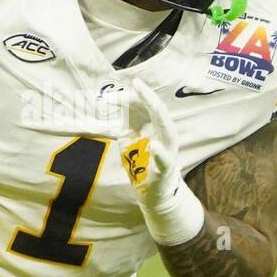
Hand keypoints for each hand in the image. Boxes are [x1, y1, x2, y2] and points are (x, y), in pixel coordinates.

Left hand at [115, 79, 204, 246]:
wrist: (153, 193)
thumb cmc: (142, 162)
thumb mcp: (129, 137)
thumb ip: (123, 119)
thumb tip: (107, 99)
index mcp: (157, 127)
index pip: (147, 107)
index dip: (135, 96)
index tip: (124, 87)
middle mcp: (166, 136)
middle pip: (159, 112)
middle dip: (149, 97)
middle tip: (138, 84)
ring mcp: (168, 152)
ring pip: (167, 130)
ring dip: (159, 115)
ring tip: (150, 101)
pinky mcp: (165, 170)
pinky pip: (165, 160)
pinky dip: (160, 153)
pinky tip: (153, 146)